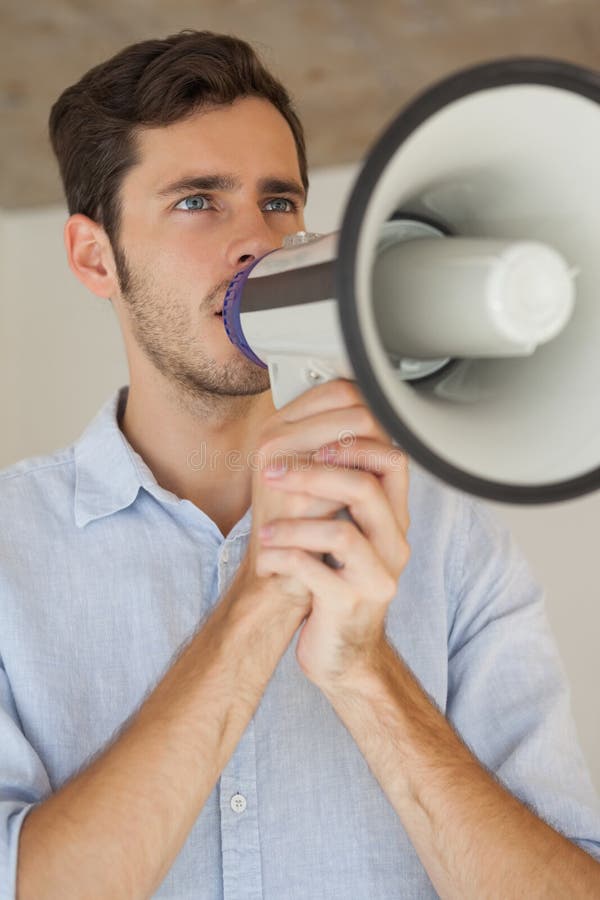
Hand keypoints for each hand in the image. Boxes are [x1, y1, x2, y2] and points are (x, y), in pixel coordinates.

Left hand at [253, 380, 410, 687]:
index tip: (312, 442)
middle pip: (366, 487)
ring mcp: (375, 577)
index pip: (393, 461)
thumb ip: (343, 486)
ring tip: (266, 528)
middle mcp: (393, 545)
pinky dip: (285, 558)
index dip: (354, 441)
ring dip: (293, 523)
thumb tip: (316, 427)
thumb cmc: (337, 580)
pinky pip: (317, 573)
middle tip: (272, 471)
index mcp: (393, 519)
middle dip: (311, 473)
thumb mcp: (347, 529)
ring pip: (342, 533)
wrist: (341, 650)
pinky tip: (269, 556)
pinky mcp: (350, 605)